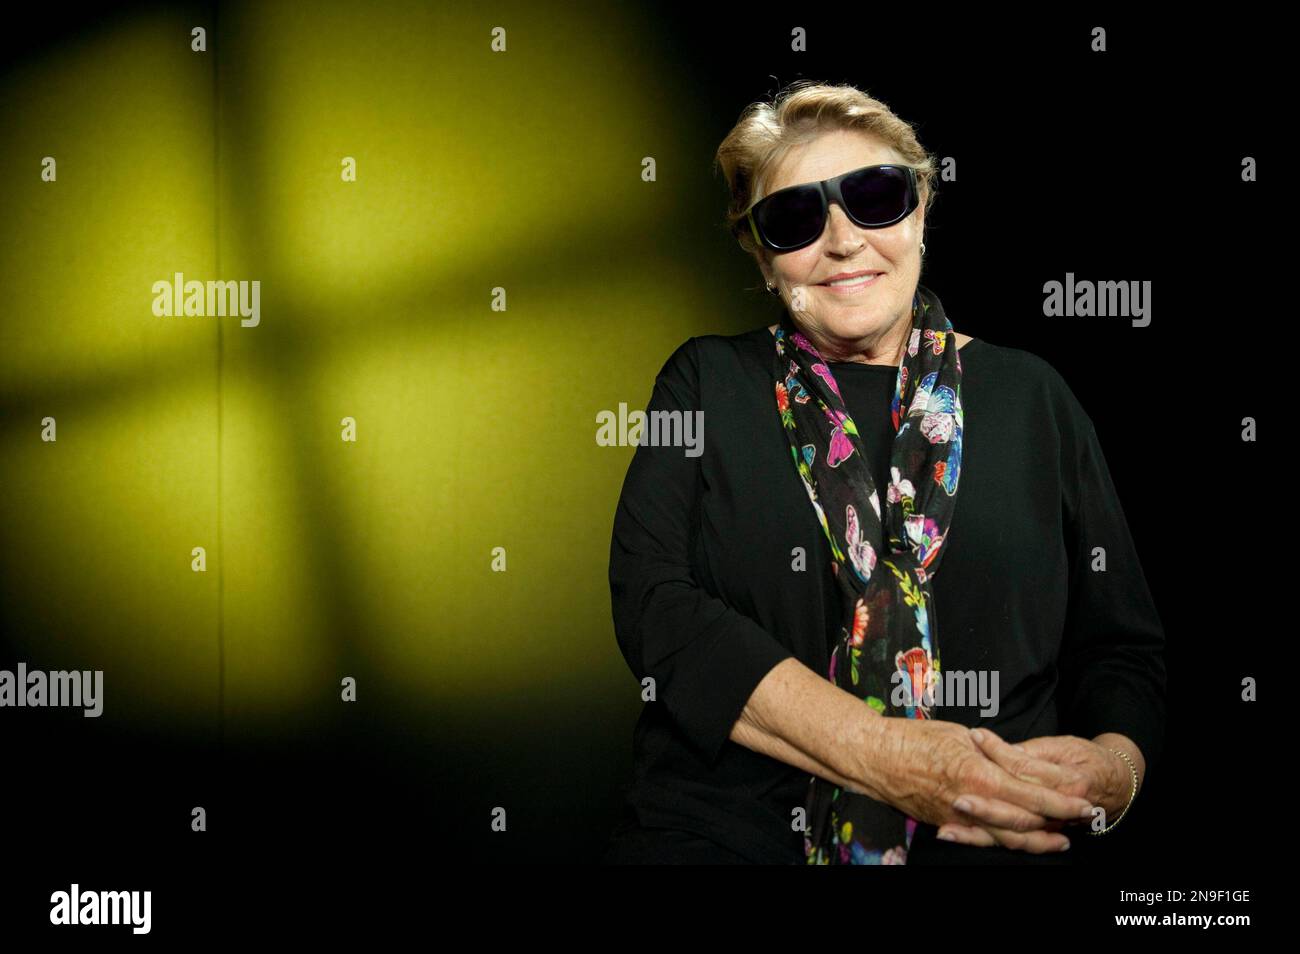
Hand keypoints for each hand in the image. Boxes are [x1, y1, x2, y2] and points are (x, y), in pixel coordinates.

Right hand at [874, 719, 1094, 853]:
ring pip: (1006, 839)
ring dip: (1037, 840)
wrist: (874, 758)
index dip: (1060, 799)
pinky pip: (983, 839)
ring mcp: (958, 819)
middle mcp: (971, 803)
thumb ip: (996, 753)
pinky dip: (1007, 842)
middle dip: (1058, 821)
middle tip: (1084, 818)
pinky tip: (1021, 841)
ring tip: (1061, 839)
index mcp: (978, 775)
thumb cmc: (915, 739)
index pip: (1030, 793)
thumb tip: (1025, 764)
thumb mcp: (962, 735)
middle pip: (1025, 822)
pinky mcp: (946, 825)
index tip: (1083, 798)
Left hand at [937, 731, 1131, 847]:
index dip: (998, 751)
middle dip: (985, 806)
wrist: (1114, 784)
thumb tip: (997, 750)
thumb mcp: (1063, 746)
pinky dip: (982, 840)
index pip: (1025, 769)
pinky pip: (1009, 841)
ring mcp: (1050, 826)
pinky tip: (955, 835)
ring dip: (977, 833)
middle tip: (955, 796)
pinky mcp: (1039, 833)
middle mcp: (1060, 810)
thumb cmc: (1086, 759)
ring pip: (1010, 834)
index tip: (974, 735)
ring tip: (945, 828)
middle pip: (1016, 811)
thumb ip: (1030, 752)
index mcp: (1068, 781)